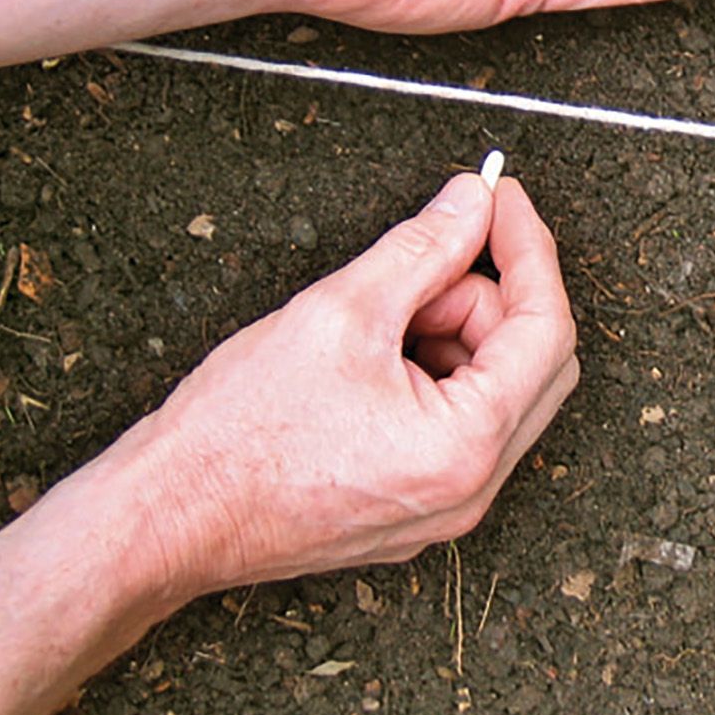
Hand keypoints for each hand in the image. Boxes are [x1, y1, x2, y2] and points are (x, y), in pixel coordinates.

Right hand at [115, 172, 577, 594]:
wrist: (167, 517)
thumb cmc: (236, 433)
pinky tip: (371, 357)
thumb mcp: (341, 310)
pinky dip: (435, 373)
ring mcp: (448, 506)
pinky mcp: (418, 507)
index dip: (529, 249)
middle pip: (534, 361)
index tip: (501, 197)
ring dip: (454, 333)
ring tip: (374, 321)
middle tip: (427, 261)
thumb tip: (471, 202)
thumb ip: (424, 247)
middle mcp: (472, 489)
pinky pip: (462, 424)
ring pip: (496, 389)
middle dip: (487, 295)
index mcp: (467, 445)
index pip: (547, 328)